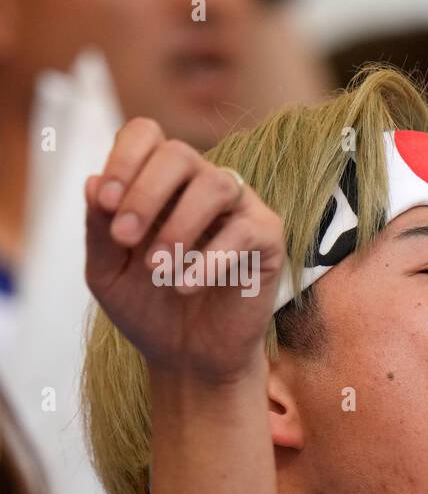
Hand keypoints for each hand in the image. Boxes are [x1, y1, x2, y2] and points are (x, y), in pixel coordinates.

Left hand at [85, 117, 285, 382]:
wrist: (189, 357)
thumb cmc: (148, 308)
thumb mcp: (106, 271)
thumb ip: (98, 228)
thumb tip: (93, 181)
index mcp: (161, 182)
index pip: (146, 136)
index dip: (123, 160)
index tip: (106, 207)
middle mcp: (202, 185)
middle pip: (179, 153)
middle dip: (145, 194)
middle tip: (124, 240)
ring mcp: (239, 209)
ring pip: (216, 184)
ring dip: (179, 225)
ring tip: (158, 268)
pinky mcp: (269, 239)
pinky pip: (246, 230)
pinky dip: (211, 258)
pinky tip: (187, 285)